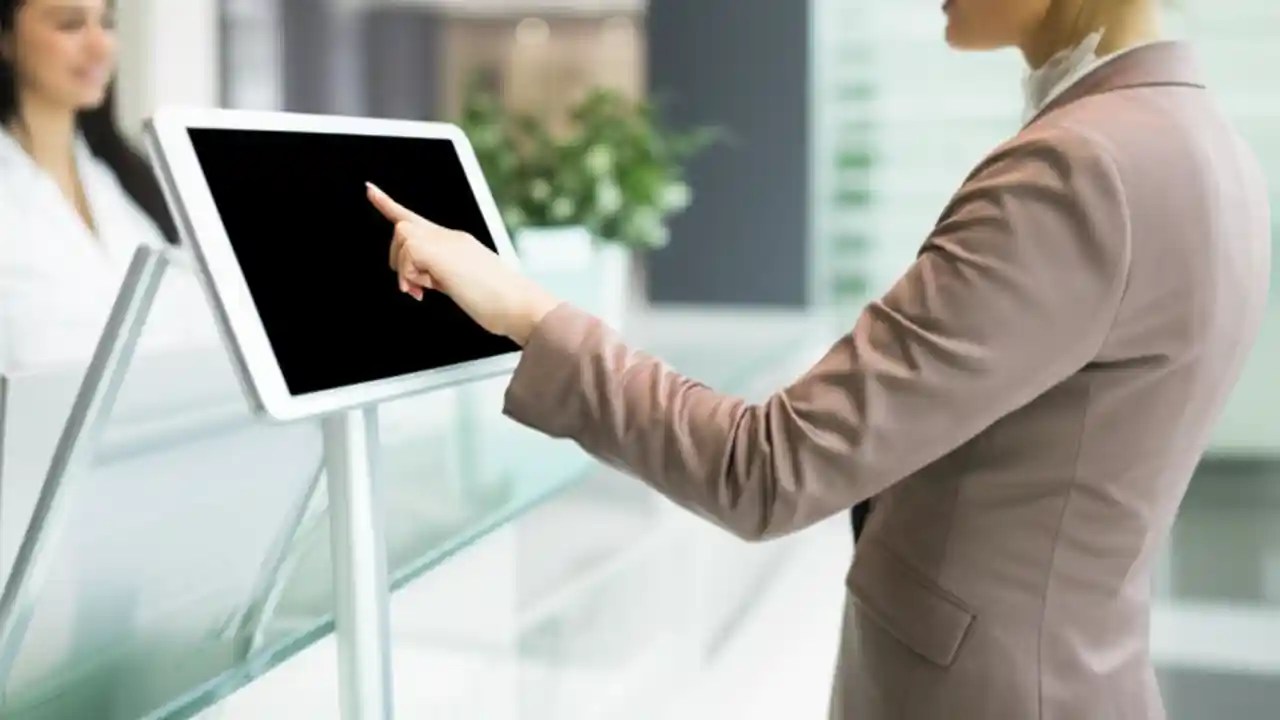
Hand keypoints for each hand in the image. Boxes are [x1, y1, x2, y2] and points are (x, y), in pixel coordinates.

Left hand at [367, 182, 559, 344]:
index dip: (389, 205)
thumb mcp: (460, 286)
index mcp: (455, 243)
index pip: (416, 220)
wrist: (518, 305)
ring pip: (402, 240)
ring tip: (429, 290)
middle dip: (398, 260)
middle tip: (419, 288)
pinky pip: (406, 257)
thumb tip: (412, 281)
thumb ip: (437, 276)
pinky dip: (411, 276)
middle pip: (402, 229)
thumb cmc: (498, 303)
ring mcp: (446, 240)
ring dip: (407, 271)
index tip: (370, 191)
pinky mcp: (439, 251)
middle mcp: (450, 236)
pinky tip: (430, 289)